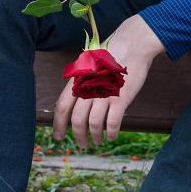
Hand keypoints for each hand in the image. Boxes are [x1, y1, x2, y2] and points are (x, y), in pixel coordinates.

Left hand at [52, 14, 165, 148]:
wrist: (131, 46)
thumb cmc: (110, 58)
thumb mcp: (89, 68)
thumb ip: (81, 85)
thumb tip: (74, 103)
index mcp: (77, 81)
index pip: (62, 107)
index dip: (59, 124)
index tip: (59, 137)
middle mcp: (88, 89)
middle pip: (77, 120)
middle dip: (78, 136)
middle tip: (82, 145)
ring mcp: (103, 94)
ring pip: (93, 124)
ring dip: (95, 137)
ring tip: (97, 141)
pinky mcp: (120, 99)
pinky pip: (112, 123)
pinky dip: (110, 133)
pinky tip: (110, 137)